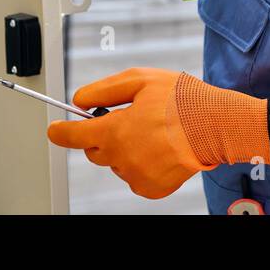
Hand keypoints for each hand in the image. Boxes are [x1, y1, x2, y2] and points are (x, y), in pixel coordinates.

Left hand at [46, 67, 269, 199]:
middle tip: (124, 118)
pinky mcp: (151, 189)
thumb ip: (103, 91)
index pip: (73, 136)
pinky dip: (140, 164)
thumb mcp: (138, 81)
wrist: (215, 125)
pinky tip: (158, 148)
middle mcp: (122, 158)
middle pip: (94, 151)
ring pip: (116, 163)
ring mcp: (136, 176)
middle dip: (101, 135)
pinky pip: (134, 176)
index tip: (55, 130)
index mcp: (114, 131)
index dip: (61, 131)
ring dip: (124, 149)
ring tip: (151, 131)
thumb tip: (79, 101)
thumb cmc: (180, 100)